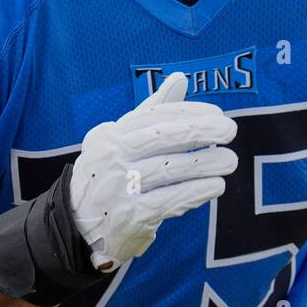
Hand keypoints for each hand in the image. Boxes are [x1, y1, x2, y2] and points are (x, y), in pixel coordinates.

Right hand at [68, 72, 237, 271]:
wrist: (77, 227)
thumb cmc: (108, 176)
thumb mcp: (118, 141)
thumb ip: (151, 111)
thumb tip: (180, 79)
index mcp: (109, 135)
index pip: (153, 116)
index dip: (188, 112)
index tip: (217, 113)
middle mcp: (111, 158)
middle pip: (161, 137)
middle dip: (200, 131)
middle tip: (230, 130)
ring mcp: (119, 187)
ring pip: (169, 168)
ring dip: (205, 163)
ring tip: (230, 161)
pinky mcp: (130, 216)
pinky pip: (169, 200)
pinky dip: (195, 191)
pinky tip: (216, 186)